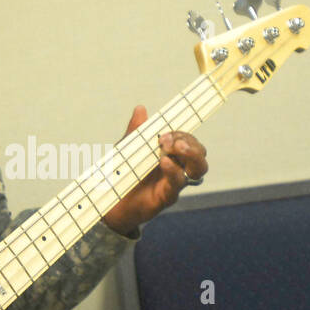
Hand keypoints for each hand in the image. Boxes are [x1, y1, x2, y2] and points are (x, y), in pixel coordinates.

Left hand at [101, 105, 207, 235]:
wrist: (110, 201)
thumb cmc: (123, 175)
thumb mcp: (126, 149)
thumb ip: (135, 131)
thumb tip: (141, 109)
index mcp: (171, 154)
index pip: (189, 140)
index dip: (183, 134)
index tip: (165, 132)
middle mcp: (178, 167)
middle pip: (200, 153)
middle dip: (189, 142)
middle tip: (167, 140)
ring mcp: (175, 183)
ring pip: (199, 168)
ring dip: (192, 155)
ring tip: (175, 147)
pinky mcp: (167, 196)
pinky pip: (178, 184)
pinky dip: (174, 171)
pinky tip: (164, 162)